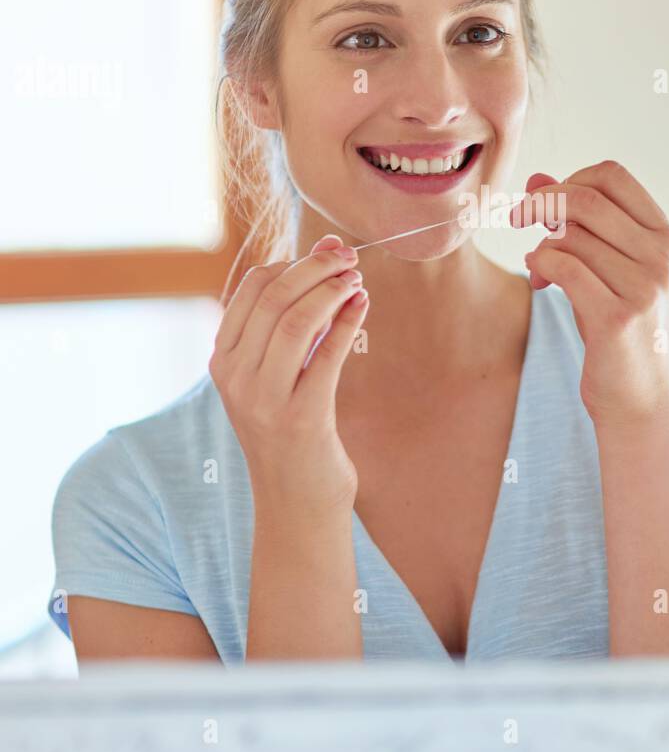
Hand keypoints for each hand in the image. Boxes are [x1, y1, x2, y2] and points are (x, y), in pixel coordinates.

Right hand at [208, 235, 368, 512]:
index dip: (292, 262)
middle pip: (274, 299)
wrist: (296, 501)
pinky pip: (325, 357)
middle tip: (349, 257)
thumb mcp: (279, 372)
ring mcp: (264, 400)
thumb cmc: (292, 427)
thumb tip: (327, 251)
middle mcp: (236, 378)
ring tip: (357, 279)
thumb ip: (295, 317)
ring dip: (331, 291)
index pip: (251, 290)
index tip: (327, 252)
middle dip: (316, 268)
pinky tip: (362, 304)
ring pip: (295, 322)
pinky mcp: (301, 419)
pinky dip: (346, 322)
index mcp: (223, 361)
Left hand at [511, 161, 668, 428]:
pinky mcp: (618, 316)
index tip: (544, 202)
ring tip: (542, 273)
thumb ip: (580, 226)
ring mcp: (645, 286)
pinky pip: (563, 266)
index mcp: (665, 237)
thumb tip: (538, 179)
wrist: (642, 404)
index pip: (613, 175)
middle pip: (586, 197)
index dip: (569, 179)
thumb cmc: (622, 335)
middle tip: (518, 221)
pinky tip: (540, 282)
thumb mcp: (609, 272)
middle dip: (541, 204)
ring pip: (569, 235)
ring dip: (541, 246)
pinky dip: (540, 265)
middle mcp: (661, 256)